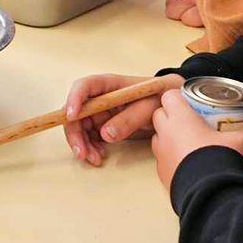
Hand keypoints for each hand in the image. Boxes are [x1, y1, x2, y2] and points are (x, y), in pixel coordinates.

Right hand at [63, 72, 183, 165]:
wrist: (170, 105)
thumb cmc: (159, 98)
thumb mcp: (149, 108)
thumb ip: (129, 119)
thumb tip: (106, 134)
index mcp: (109, 84)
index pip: (84, 86)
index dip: (74, 99)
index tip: (71, 117)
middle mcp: (99, 97)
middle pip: (76, 110)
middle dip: (75, 132)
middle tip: (82, 152)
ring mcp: (100, 111)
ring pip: (80, 126)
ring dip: (83, 143)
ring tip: (95, 158)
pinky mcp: (103, 123)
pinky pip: (90, 136)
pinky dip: (91, 147)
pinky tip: (100, 155)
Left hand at [150, 88, 242, 190]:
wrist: (211, 194)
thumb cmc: (221, 160)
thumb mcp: (241, 142)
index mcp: (181, 119)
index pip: (168, 96)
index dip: (178, 97)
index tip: (189, 102)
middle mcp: (166, 133)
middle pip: (159, 114)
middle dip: (171, 115)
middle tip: (190, 120)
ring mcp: (161, 153)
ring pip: (158, 136)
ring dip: (169, 136)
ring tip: (188, 141)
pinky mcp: (161, 172)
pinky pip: (161, 158)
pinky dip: (170, 157)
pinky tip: (187, 162)